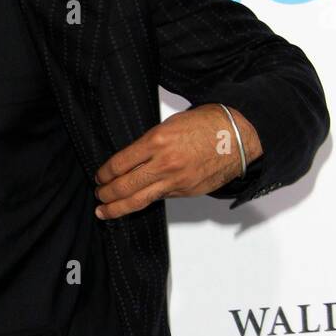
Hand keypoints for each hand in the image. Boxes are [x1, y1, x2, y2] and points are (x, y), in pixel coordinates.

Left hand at [93, 104, 262, 220]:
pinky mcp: (185, 192)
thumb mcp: (171, 125)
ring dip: (117, 207)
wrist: (237, 137)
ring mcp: (175, 181)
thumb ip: (149, 144)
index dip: (105, 173)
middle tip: (98, 194)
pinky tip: (134, 203)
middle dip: (106, 193)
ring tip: (104, 211)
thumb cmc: (207, 125)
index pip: (120, 163)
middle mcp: (164, 163)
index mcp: (157, 141)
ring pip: (138, 200)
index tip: (99, 175)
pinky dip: (143, 201)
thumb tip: (131, 161)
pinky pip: (159, 198)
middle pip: (124, 186)